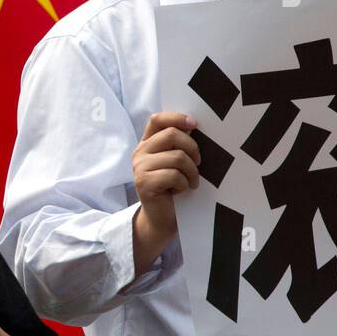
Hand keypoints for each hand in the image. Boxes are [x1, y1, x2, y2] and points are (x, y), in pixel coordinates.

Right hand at [132, 112, 200, 246]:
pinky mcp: (143, 183)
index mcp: (147, 143)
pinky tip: (180, 191)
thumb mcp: (177, 161)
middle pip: (171, 135)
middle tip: (197, 164)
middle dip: (192, 149)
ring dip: (191, 172)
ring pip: (176, 157)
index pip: (157, 119)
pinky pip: (173, 175)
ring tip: (190, 182)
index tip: (194, 124)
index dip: (176, 117)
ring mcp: (139, 168)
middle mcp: (140, 153)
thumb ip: (179, 144)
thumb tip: (193, 125)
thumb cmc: (174, 188)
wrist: (162, 218)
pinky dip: (184, 184)